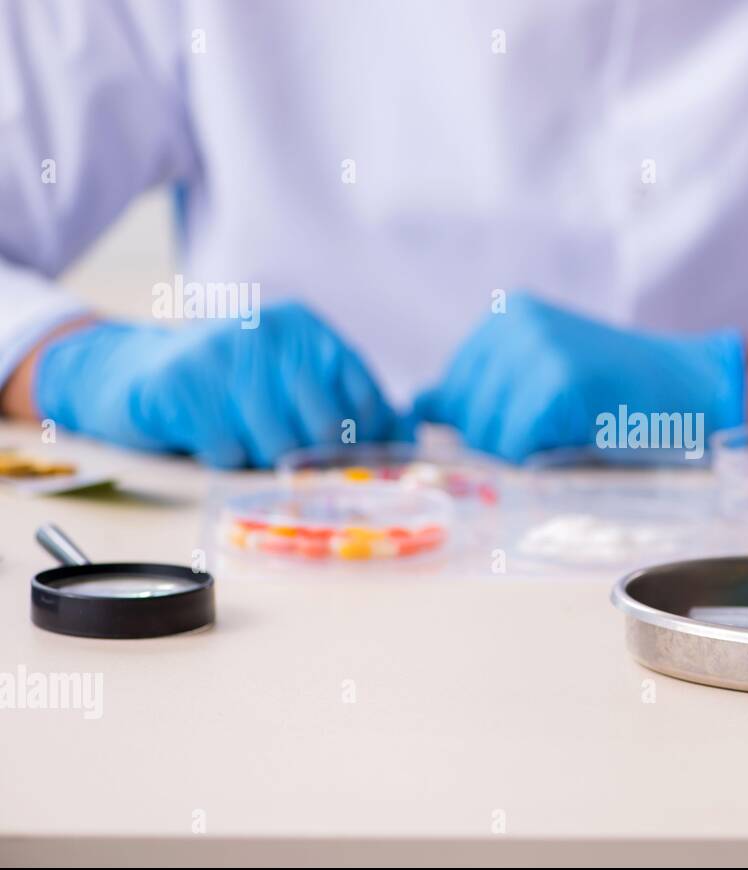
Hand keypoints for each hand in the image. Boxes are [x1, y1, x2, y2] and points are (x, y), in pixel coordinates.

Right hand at [34, 302, 394, 467]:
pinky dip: (224, 459)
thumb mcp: (293, 383)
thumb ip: (350, 402)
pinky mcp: (183, 383)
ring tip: (246, 442)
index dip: (365, 443)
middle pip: (325, 426)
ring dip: (265, 459)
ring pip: (279, 443)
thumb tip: (411, 436)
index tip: (352, 465)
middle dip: (312, 458)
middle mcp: (271, 331)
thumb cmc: (232, 389)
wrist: (140, 375)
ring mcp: (224, 352)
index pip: (364, 399)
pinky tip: (210, 437)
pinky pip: (228, 451)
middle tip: (288, 458)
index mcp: (308, 329)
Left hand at [413, 292, 745, 462]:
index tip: (537, 420)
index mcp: (506, 317)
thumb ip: (482, 390)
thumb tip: (417, 410)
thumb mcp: (541, 375)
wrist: (695, 387)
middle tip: (563, 425)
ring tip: (576, 425)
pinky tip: (583, 431)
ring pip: (488, 436)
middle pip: (464, 417)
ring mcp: (535, 349)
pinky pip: (519, 446)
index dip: (487, 424)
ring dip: (527, 451)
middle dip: (503, 440)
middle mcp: (513, 323)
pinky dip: (545, 456)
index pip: (450, 393)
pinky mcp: (558, 382)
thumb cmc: (621, 394)